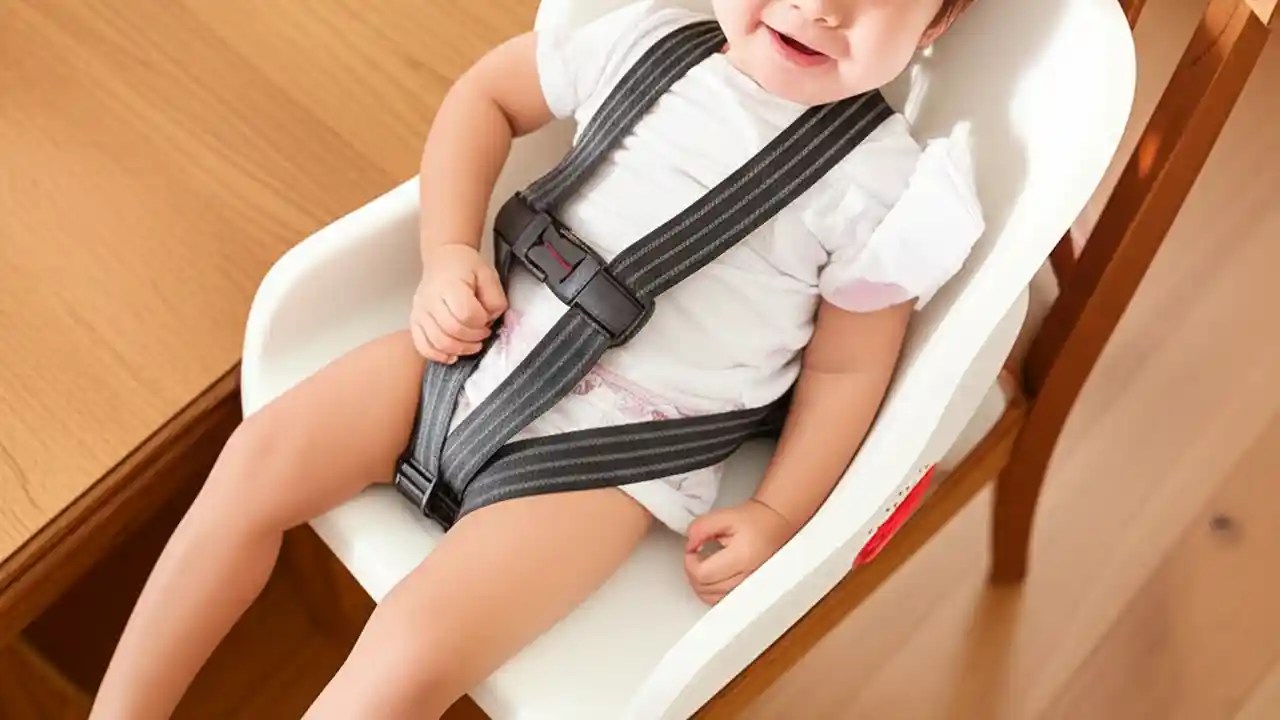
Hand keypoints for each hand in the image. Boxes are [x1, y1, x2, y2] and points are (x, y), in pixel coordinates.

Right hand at [411, 244, 507, 363]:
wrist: (444, 259)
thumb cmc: (466, 268)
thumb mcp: (488, 276)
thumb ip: (495, 299)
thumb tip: (490, 320)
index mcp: (450, 285)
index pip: (466, 313)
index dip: (481, 322)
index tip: (487, 321)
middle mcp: (430, 299)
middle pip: (452, 330)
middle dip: (473, 338)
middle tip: (483, 334)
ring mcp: (420, 311)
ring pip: (437, 342)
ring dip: (459, 349)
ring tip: (472, 344)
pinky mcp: (414, 320)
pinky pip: (422, 345)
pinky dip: (437, 355)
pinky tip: (451, 355)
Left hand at [684, 499, 794, 604]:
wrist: (778, 525)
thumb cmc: (755, 519)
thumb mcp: (724, 515)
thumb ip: (700, 528)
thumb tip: (689, 546)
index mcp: (742, 557)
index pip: (703, 574)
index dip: (690, 563)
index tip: (692, 550)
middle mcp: (747, 578)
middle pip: (705, 590)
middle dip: (693, 573)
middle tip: (695, 556)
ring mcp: (751, 590)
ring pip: (712, 600)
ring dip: (700, 585)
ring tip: (704, 565)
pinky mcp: (751, 594)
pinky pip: (723, 602)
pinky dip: (711, 592)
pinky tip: (713, 576)